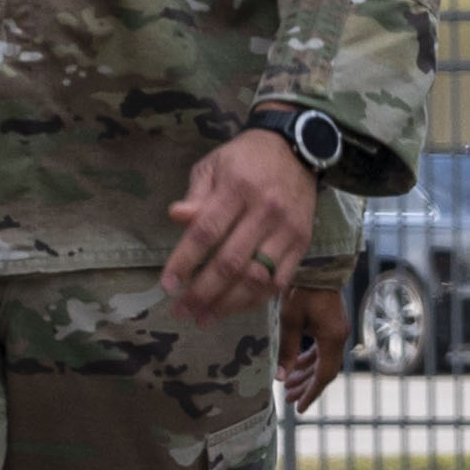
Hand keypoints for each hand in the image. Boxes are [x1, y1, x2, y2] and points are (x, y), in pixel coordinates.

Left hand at [161, 128, 321, 325]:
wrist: (298, 150)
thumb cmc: (246, 159)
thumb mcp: (214, 165)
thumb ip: (196, 195)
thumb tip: (176, 216)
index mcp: (238, 188)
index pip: (206, 232)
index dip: (184, 261)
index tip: (167, 285)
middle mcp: (265, 211)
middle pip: (231, 262)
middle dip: (202, 293)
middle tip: (180, 311)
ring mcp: (287, 230)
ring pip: (256, 278)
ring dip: (227, 304)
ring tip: (203, 319)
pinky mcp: (302, 243)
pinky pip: (278, 281)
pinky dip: (255, 299)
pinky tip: (233, 308)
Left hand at [279, 273, 350, 412]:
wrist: (319, 265)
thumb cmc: (302, 290)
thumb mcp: (290, 320)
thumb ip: (287, 350)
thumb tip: (281, 378)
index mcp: (332, 339)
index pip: (324, 375)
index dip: (311, 393)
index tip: (298, 408)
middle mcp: (339, 337)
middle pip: (324, 371)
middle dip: (306, 386)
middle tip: (288, 399)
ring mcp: (337, 330)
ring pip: (323, 360)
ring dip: (307, 373)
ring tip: (289, 385)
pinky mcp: (332, 324)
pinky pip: (322, 348)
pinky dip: (310, 359)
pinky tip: (297, 364)